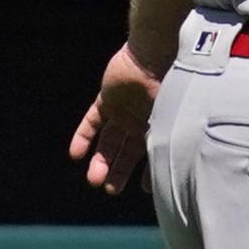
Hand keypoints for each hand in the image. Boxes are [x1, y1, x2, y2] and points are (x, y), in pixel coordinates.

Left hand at [69, 42, 161, 193]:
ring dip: (101, 160)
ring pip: (110, 141)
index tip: (146, 190)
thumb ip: (168, 143)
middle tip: (109, 189)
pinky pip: (92, 122)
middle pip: (128, 151)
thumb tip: (173, 174)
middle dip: (118, 170)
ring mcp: (124, 111)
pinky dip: (83, 138)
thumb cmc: (173, 88)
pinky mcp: (108, 101)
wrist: (156, 57)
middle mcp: (143, 121)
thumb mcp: (172, 121)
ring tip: (93, 179)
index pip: (154, 155)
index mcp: (163, 126)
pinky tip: (76, 155)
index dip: (151, 173)